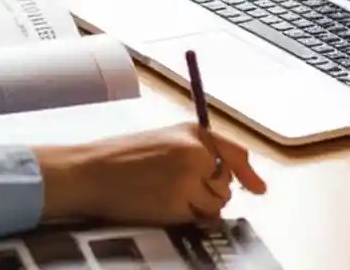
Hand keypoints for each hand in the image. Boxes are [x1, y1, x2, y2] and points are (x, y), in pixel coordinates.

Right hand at [34, 122, 267, 225]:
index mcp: (193, 133)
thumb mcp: (163, 140)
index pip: (234, 153)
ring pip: (216, 202)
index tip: (259, 188)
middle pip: (226, 182)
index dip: (249, 172)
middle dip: (210, 189)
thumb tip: (231, 177)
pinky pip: (199, 217)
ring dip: (199, 205)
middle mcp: (196, 153)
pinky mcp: (179, 203)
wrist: (90, 171)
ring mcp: (189, 179)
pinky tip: (164, 205)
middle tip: (178, 187)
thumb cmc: (120, 157)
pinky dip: (188, 216)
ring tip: (166, 194)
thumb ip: (196, 152)